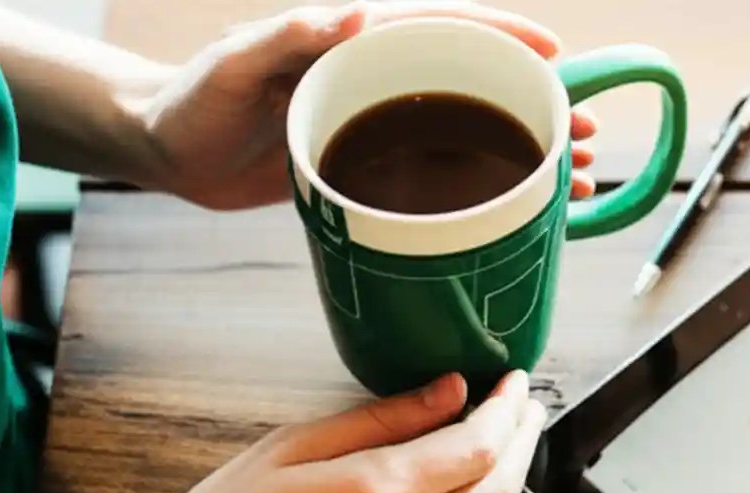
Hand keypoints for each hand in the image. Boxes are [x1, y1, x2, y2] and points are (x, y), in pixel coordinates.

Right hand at [107, 370, 545, 492]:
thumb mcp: (286, 451)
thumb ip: (376, 419)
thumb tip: (446, 391)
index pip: (476, 445)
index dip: (506, 410)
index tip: (514, 385)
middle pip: (497, 490)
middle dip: (521, 442)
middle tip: (525, 412)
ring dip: (504, 490)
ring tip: (502, 454)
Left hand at [134, 0, 599, 208]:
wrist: (163, 150)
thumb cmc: (190, 98)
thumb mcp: (236, 62)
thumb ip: (291, 32)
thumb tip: (360, 8)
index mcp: (352, 41)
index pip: (441, 27)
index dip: (502, 36)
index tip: (557, 56)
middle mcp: (370, 78)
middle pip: (468, 85)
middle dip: (531, 106)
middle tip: (587, 135)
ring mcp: (368, 124)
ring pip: (458, 135)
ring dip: (514, 157)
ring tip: (570, 179)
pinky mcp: (357, 166)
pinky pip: (426, 175)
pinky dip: (468, 194)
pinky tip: (504, 216)